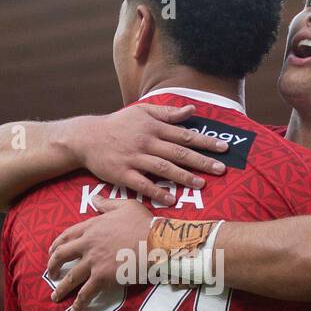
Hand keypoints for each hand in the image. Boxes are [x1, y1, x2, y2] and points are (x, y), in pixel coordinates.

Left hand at [47, 197, 153, 310]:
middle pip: (61, 256)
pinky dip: (79, 304)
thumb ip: (107, 203)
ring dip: (61, 288)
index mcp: (92, 227)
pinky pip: (86, 293)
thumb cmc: (144, 223)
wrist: (156, 242)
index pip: (67, 235)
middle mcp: (87, 244)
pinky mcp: (101, 277)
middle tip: (50, 273)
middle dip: (53, 265)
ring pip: (70, 277)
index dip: (57, 244)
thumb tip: (94, 198)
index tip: (51, 251)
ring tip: (55, 296)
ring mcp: (93, 261)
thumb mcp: (125, 206)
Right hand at [73, 104, 227, 201]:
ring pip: (163, 168)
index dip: (205, 142)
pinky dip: (157, 192)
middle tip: (220, 169)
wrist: (87, 137)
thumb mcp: (142, 112)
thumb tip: (192, 110)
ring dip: (183, 177)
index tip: (223, 148)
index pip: (185, 134)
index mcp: (154, 127)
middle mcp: (147, 142)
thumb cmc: (118, 124)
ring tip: (201, 184)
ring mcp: (134, 158)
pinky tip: (171, 199)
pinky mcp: (122, 174)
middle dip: (201, 161)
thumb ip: (167, 112)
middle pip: (178, 152)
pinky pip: (142, 184)